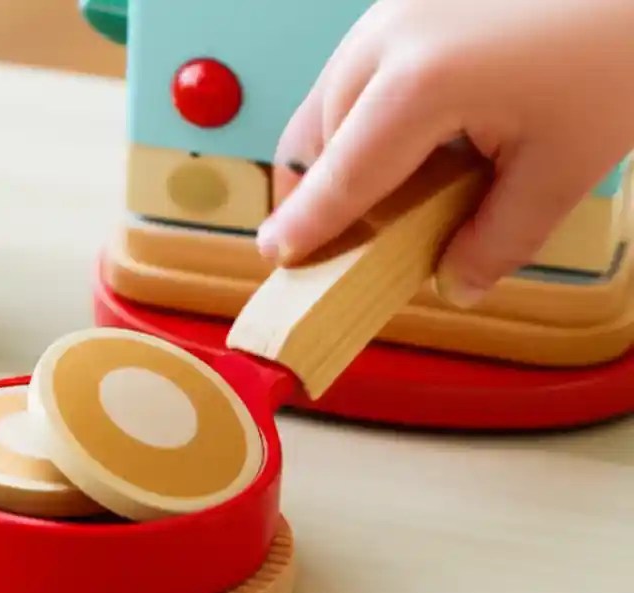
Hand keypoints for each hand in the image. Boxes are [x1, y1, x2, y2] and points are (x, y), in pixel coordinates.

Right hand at [259, 0, 633, 307]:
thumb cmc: (617, 48)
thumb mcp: (565, 166)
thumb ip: (499, 239)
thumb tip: (453, 283)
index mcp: (419, 83)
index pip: (341, 176)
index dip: (305, 225)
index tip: (275, 255)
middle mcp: (386, 37)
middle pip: (318, 135)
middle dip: (328, 192)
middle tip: (366, 240)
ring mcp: (393, 7)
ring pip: (332, 97)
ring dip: (346, 150)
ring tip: (403, 187)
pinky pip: (362, 66)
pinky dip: (371, 110)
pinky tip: (427, 132)